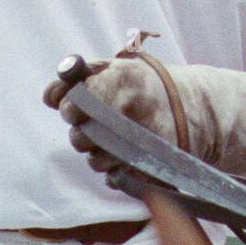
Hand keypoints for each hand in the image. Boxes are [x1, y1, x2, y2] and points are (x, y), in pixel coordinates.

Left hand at [44, 53, 245, 179]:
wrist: (195, 110)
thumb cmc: (146, 86)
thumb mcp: (117, 68)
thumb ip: (81, 77)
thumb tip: (50, 96)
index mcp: (122, 80)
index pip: (74, 103)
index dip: (69, 107)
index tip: (74, 106)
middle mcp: (132, 111)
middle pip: (80, 136)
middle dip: (81, 131)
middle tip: (95, 123)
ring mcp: (142, 142)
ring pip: (94, 160)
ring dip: (96, 151)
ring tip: (115, 137)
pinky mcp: (149, 168)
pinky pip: (112, 175)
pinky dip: (113, 166)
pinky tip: (125, 151)